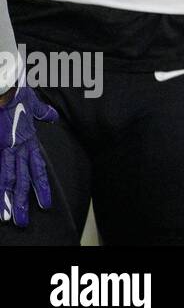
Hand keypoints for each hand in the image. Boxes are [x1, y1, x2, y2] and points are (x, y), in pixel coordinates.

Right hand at [0, 85, 57, 226]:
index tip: (45, 203)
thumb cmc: (17, 93)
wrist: (7, 86)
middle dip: (24, 201)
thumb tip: (52, 117)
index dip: (42, 186)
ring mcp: (7, 147)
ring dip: (9, 200)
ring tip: (10, 218)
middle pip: (24, 179)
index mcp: (29, 140)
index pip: (38, 168)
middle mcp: (20, 147)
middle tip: (25, 221)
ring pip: (10, 179)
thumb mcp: (34, 105)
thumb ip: (43, 114)